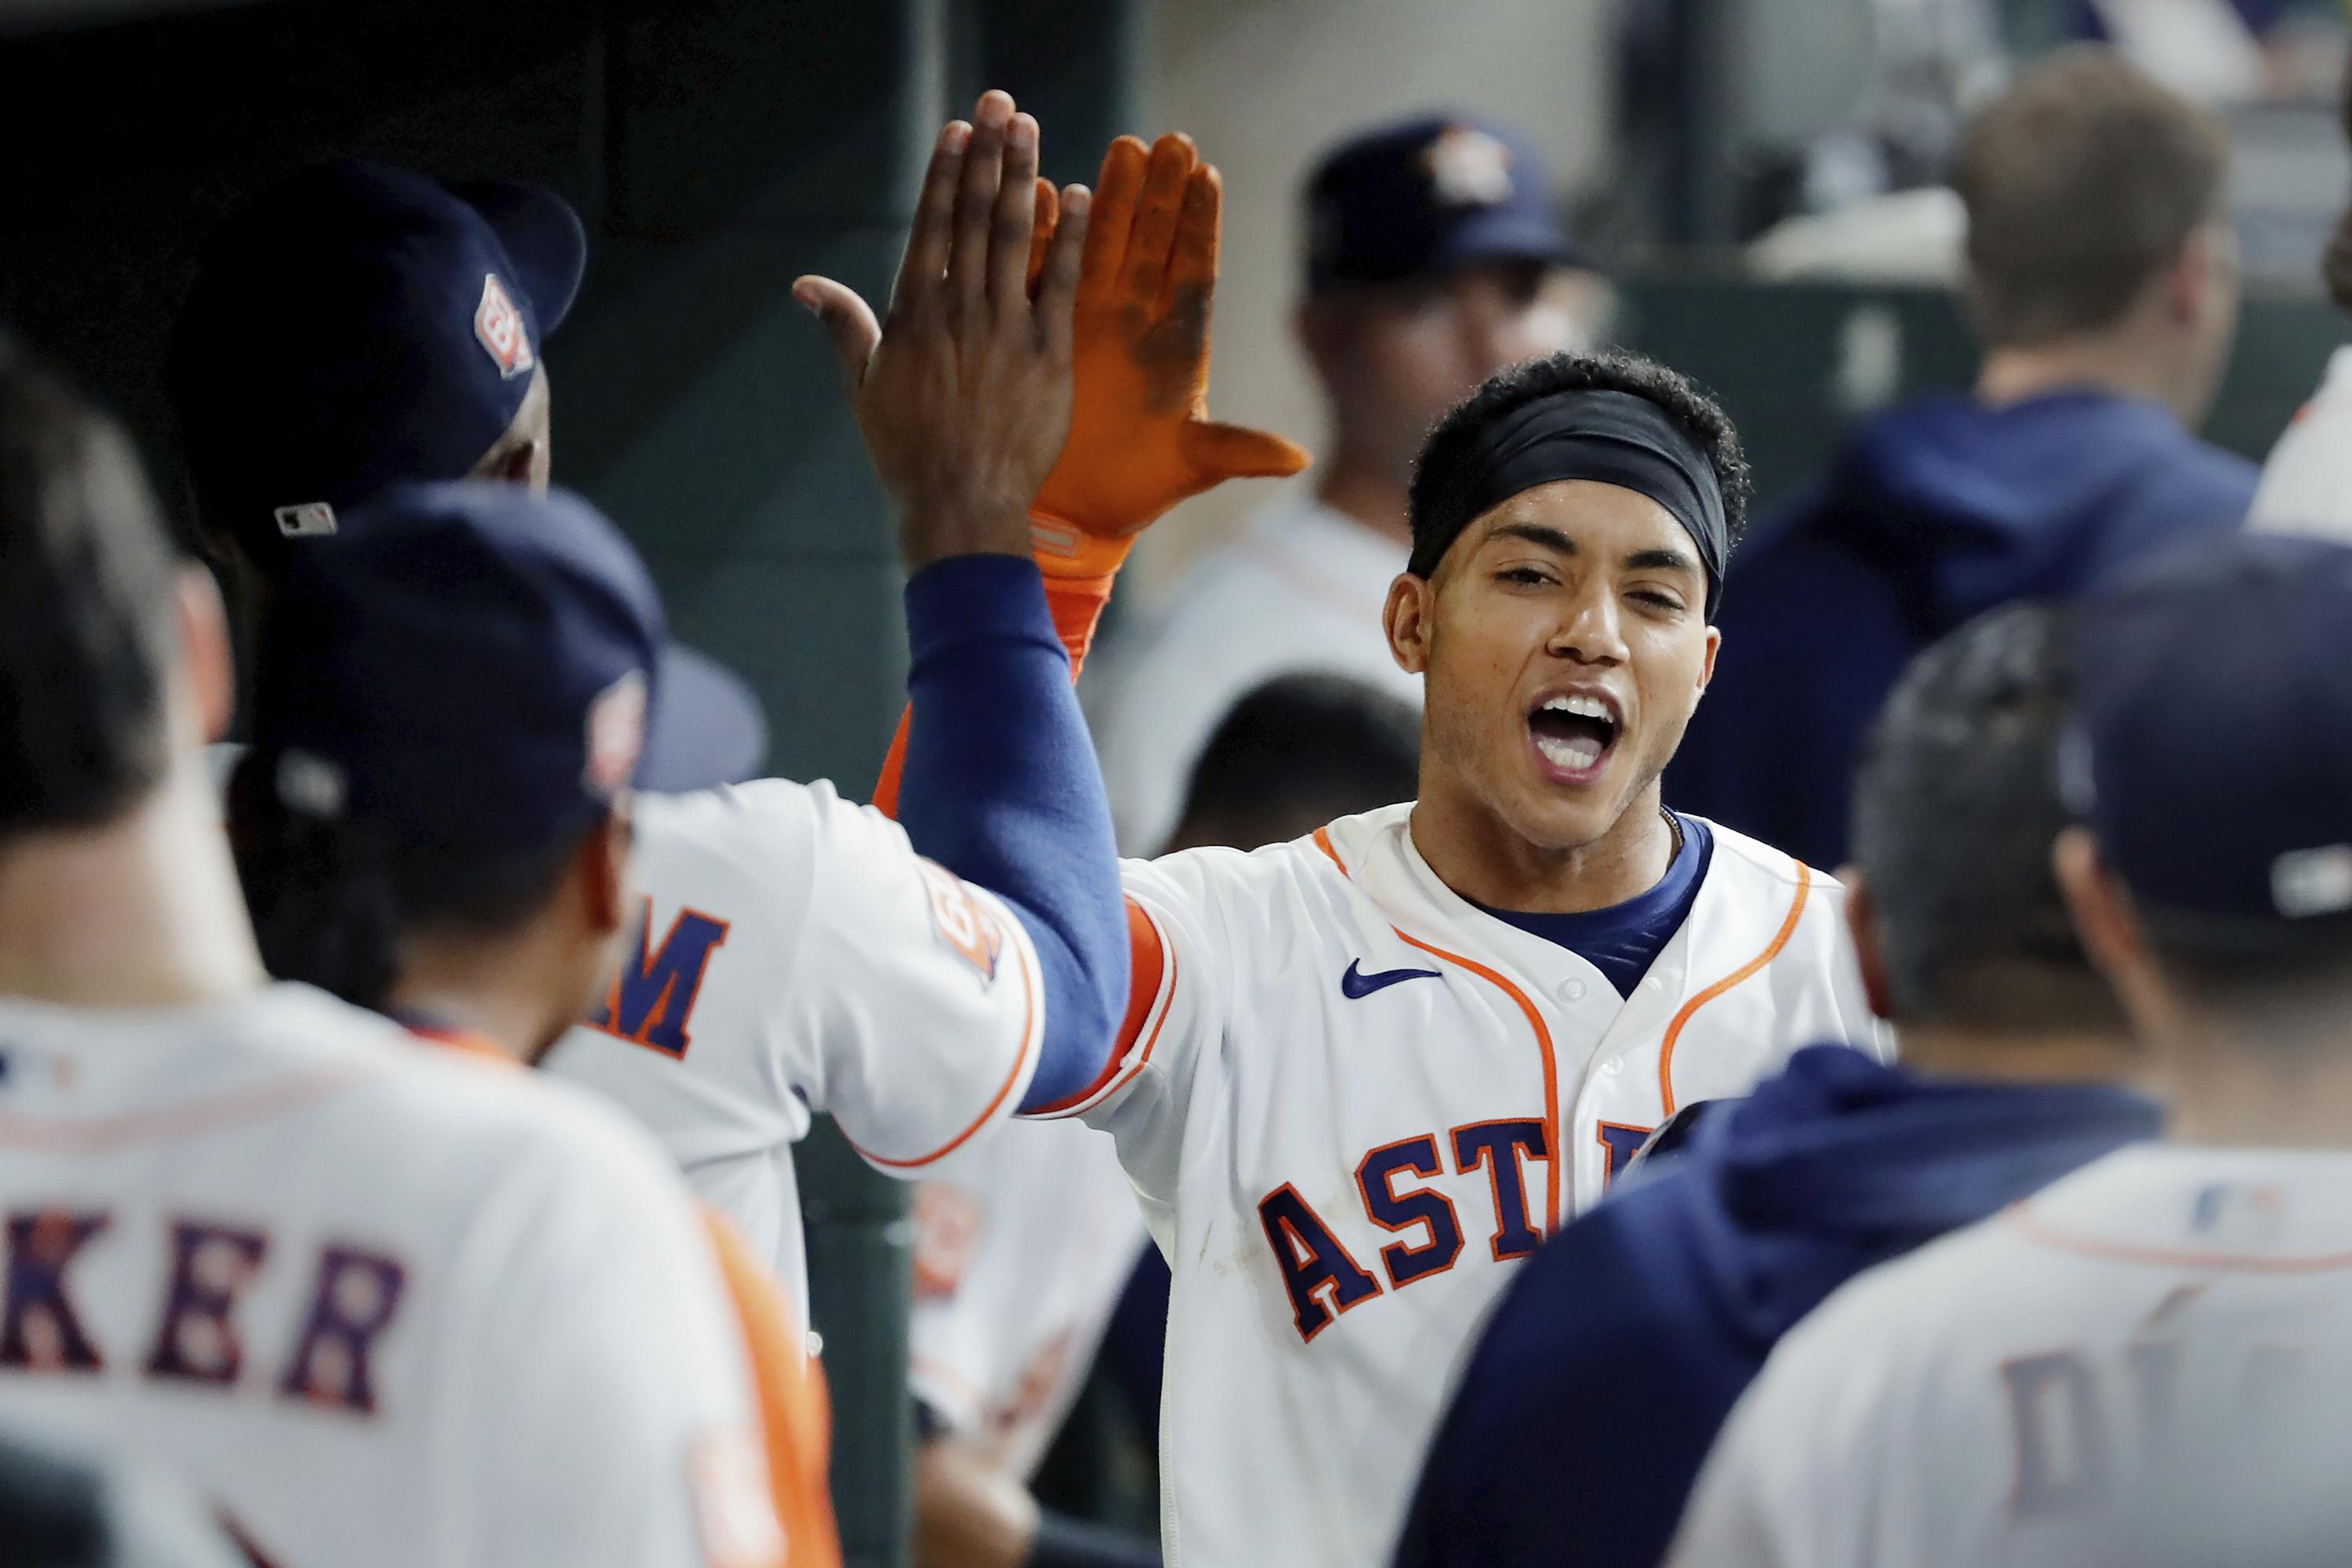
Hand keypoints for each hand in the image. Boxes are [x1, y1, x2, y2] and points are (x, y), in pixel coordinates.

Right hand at [795, 90, 1091, 568]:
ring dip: (1023, 178)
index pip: (932, 226)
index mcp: (915, 315)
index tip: (959, 132)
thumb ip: (845, 327)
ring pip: (1015, 237)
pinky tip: (1076, 195)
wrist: (961, 504)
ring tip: (1030, 130)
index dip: (947, 174)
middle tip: (1000, 105)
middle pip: (974, 217)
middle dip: (988, 156)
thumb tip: (805, 285)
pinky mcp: (1049, 355)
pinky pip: (1062, 283)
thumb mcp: (865, 388)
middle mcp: (960, 311)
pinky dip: (1068, 238)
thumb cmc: (908, 453)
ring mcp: (1007, 330)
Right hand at [1029, 132, 1310, 577]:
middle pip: (1151, 244)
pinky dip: (1044, 235)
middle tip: (1170, 142)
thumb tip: (1296, 457)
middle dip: (1161, 193)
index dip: (1199, 226)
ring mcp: (1088, 320)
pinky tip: (1047, 193)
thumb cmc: (1136, 490)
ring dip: (1111, 197)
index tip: (1207, 176)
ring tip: (1124, 147)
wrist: (1071, 513)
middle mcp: (1134, 323)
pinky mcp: (1043, 329)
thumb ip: (1235, 451)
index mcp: (1175, 346)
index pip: (1193, 273)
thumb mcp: (1189, 468)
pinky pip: (1043, 271)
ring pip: (1102, 244)